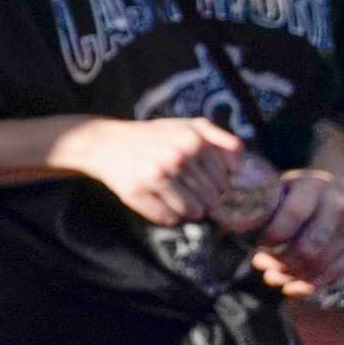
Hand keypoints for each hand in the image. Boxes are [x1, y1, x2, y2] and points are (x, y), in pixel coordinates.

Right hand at [65, 116, 247, 227]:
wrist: (104, 142)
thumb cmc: (152, 137)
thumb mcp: (186, 126)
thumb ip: (218, 137)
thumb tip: (239, 164)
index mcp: (194, 139)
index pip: (226, 181)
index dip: (215, 184)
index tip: (197, 177)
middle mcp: (178, 155)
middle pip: (212, 200)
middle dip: (200, 199)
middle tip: (180, 186)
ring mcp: (157, 174)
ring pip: (194, 212)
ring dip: (185, 209)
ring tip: (170, 194)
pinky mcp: (138, 191)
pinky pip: (169, 219)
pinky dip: (166, 215)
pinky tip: (155, 199)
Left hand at [251, 159, 343, 295]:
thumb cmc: (310, 190)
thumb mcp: (288, 184)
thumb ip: (264, 201)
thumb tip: (229, 224)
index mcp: (315, 185)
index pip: (292, 215)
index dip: (272, 235)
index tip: (256, 245)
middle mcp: (340, 205)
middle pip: (308, 246)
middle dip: (279, 261)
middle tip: (260, 264)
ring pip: (321, 263)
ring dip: (292, 276)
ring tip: (272, 276)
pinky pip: (338, 274)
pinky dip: (311, 285)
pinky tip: (292, 288)